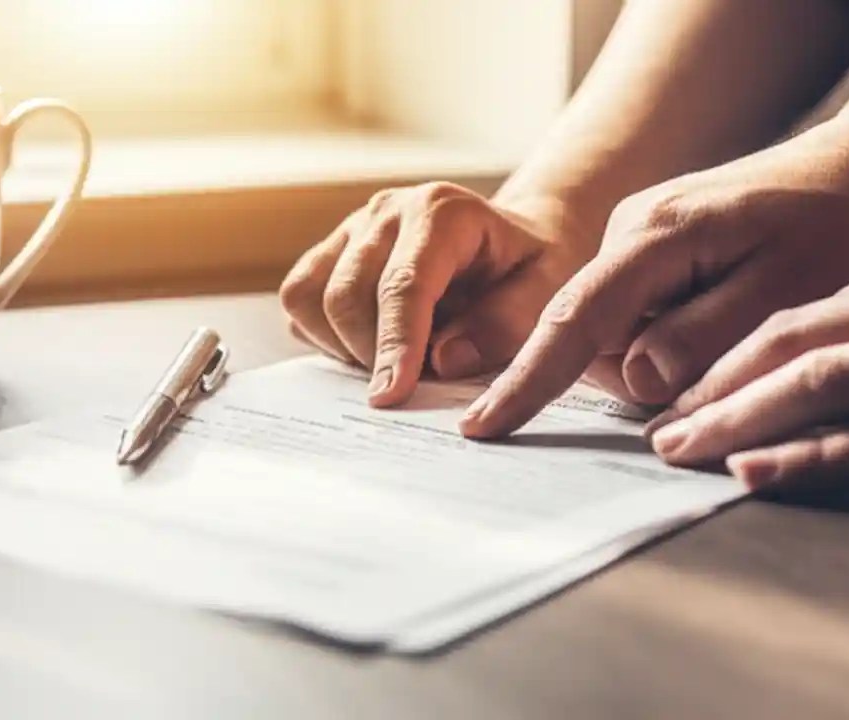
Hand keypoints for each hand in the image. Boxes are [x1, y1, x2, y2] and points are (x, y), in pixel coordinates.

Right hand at [279, 183, 587, 406]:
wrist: (512, 241)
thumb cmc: (531, 267)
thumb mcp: (547, 290)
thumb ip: (506, 324)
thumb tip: (444, 360)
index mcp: (442, 212)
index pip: (403, 285)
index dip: (395, 345)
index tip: (391, 395)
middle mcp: (387, 211)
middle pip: (346, 295)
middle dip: (370, 355)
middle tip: (409, 387)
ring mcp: (351, 229)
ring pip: (309, 298)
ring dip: (342, 346)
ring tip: (393, 360)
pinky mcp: (329, 252)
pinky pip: (300, 303)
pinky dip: (326, 337)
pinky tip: (372, 345)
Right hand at [459, 123, 848, 437]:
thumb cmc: (837, 226)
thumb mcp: (786, 292)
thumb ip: (703, 339)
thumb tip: (637, 383)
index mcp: (653, 236)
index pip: (576, 321)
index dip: (529, 381)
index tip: (482, 428)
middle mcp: (627, 231)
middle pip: (596, 338)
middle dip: (646, 374)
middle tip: (736, 356)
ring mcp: (634, 239)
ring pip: (618, 333)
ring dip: (666, 357)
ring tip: (743, 321)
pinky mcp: (650, 253)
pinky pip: (638, 317)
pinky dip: (673, 338)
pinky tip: (727, 316)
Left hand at [648, 239, 848, 487]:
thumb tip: (808, 352)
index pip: (792, 317)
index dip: (726, 359)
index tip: (678, 393)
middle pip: (790, 347)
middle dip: (714, 391)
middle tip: (657, 429)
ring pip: (821, 388)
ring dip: (740, 421)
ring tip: (682, 451)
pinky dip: (812, 458)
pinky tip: (757, 470)